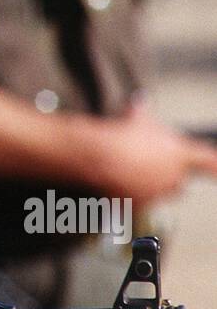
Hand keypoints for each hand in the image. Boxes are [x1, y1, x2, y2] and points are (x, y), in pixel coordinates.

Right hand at [81, 102, 216, 205]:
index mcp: (181, 154)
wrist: (102, 157)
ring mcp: (158, 194)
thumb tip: (140, 101)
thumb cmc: (124, 134)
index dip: (215, 166)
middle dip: (168, 175)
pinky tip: (116, 185)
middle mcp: (174, 177)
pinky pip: (138, 204)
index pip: (208, 161)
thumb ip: (142, 112)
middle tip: (150, 164)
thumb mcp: (137, 116)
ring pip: (159, 194)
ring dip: (149, 186)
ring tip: (128, 172)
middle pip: (179, 181)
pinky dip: (129, 198)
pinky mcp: (139, 206)